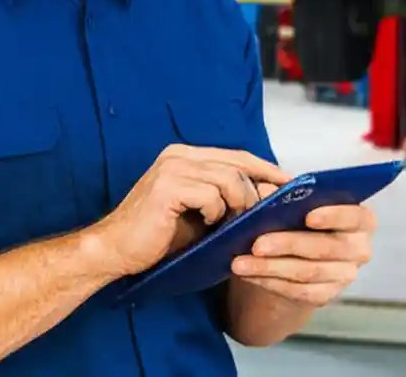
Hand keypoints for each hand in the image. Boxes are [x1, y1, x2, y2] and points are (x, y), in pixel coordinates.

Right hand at [86, 144, 290, 278]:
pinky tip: (205, 225)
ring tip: (229, 224)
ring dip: (236, 205)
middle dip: (255, 192)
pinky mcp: (168, 186)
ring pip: (229, 179)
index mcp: (186, 156)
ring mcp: (173, 167)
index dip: (266, 168)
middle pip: (238, 164)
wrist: (116, 251)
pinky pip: (212, 195)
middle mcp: (179, 154)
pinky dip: (215, 213)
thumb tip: (268, 197)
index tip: (289, 184)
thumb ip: (227, 199)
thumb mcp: (201, 213)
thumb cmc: (159, 236)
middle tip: (260, 216)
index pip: (238, 155)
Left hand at [229, 201, 376, 307]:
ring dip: (270, 267)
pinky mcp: (326, 296)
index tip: (308, 216)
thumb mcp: (293, 205)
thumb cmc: (298, 222)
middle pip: (326, 247)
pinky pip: (298, 291)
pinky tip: (249, 274)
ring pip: (307, 272)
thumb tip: (266, 191)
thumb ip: (284, 196)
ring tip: (240, 263)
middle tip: (256, 244)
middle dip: (288, 244)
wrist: (295, 259)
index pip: (357, 216)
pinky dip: (270, 282)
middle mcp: (359, 249)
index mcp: (360, 219)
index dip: (335, 215)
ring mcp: (344, 276)